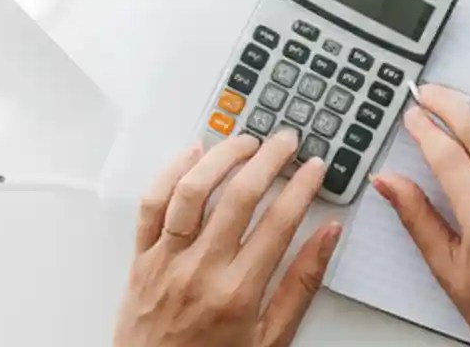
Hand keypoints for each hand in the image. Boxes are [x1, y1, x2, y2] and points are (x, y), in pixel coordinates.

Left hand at [114, 131, 340, 346]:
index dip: (302, 187)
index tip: (315, 167)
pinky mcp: (141, 259)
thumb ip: (302, 284)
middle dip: (269, 159)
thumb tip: (328, 236)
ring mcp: (167, 261)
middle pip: (239, 196)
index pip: (279, 222)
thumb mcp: (271, 338)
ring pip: (192, 191)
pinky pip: (150, 205)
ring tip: (245, 142)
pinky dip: (170, 173)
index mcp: (238, 293)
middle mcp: (200, 271)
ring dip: (221, 157)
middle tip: (287, 142)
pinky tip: (192, 154)